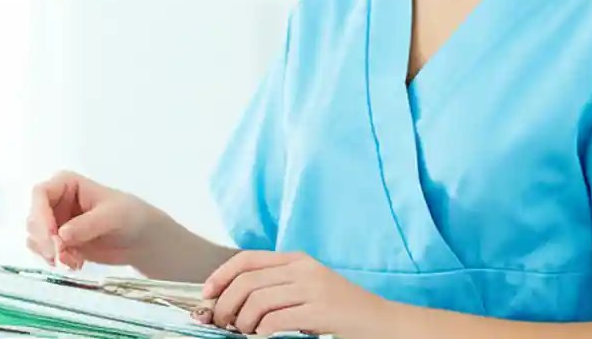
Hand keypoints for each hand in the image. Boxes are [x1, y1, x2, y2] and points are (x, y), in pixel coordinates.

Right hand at [26, 171, 158, 269]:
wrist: (141, 239)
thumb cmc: (129, 216)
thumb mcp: (112, 216)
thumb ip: (87, 224)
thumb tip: (61, 235)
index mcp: (67, 184)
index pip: (40, 193)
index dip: (41, 214)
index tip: (53, 237)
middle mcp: (56, 201)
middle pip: (34, 218)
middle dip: (44, 240)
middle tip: (61, 255)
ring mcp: (56, 223)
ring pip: (35, 237)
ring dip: (50, 253)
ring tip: (74, 261)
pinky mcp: (59, 243)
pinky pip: (44, 252)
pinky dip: (56, 261)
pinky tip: (76, 264)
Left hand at [201, 251, 392, 336]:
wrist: (383, 325)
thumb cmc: (342, 313)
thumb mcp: (308, 290)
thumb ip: (277, 288)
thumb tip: (232, 301)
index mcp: (298, 260)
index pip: (247, 259)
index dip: (221, 275)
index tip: (207, 295)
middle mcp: (303, 269)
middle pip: (246, 281)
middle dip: (225, 304)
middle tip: (221, 323)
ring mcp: (312, 289)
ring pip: (256, 301)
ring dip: (242, 322)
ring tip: (245, 333)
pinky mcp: (319, 311)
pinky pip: (275, 320)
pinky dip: (262, 332)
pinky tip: (264, 337)